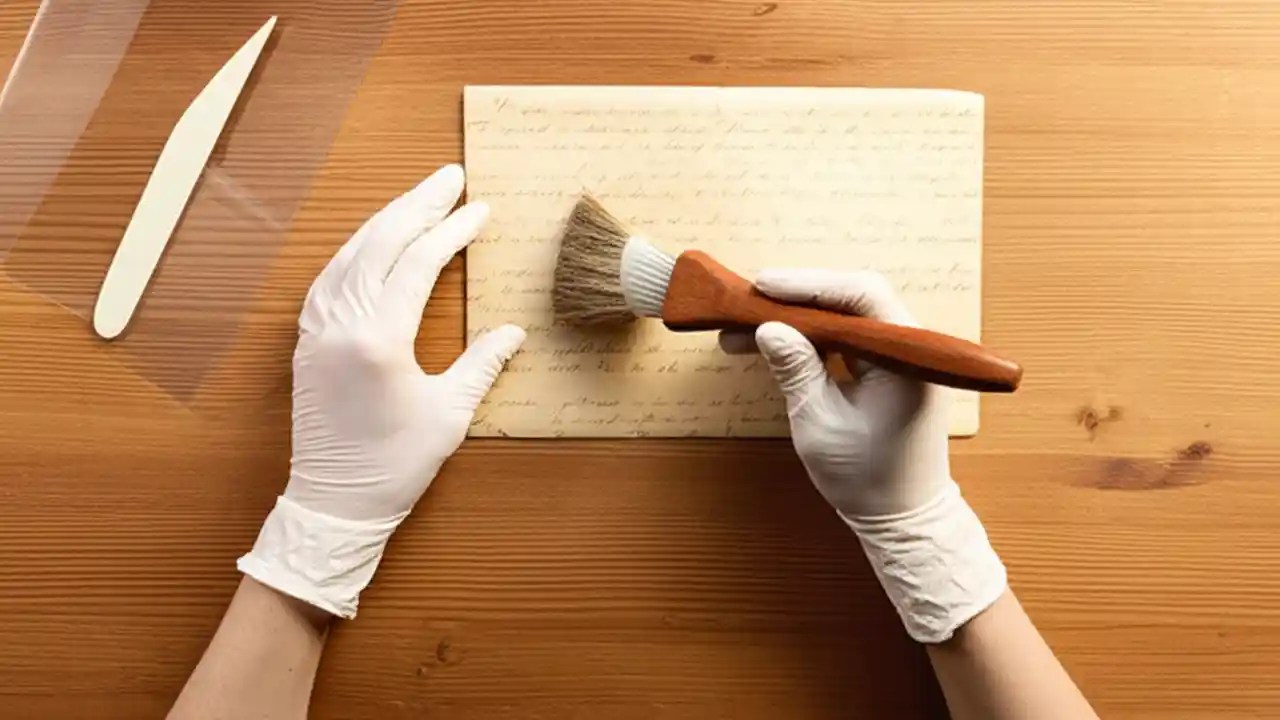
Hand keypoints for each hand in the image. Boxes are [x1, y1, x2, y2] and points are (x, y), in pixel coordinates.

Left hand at [238, 165, 524, 617]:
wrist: (332, 503)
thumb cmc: (395, 465)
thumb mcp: (450, 414)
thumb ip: (482, 364)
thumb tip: (512, 331)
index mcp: (379, 338)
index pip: (419, 262)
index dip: (452, 231)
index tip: (480, 209)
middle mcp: (341, 323)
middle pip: (381, 242)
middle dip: (418, 204)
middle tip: (449, 176)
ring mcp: (318, 329)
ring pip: (350, 253)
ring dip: (386, 220)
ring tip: (419, 198)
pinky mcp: (307, 341)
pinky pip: (330, 277)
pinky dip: (356, 249)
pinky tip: (375, 241)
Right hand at [723, 268, 1005, 642]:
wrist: (903, 519)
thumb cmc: (868, 480)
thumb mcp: (820, 424)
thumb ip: (797, 371)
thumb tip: (769, 329)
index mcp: (907, 360)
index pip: (862, 296)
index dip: (810, 285)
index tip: (763, 285)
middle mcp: (910, 350)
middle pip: (852, 299)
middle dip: (796, 298)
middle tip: (746, 301)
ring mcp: (900, 358)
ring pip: (844, 316)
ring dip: (796, 318)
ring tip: (744, 326)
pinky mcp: (886, 369)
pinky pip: (846, 338)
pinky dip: (809, 337)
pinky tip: (770, 342)